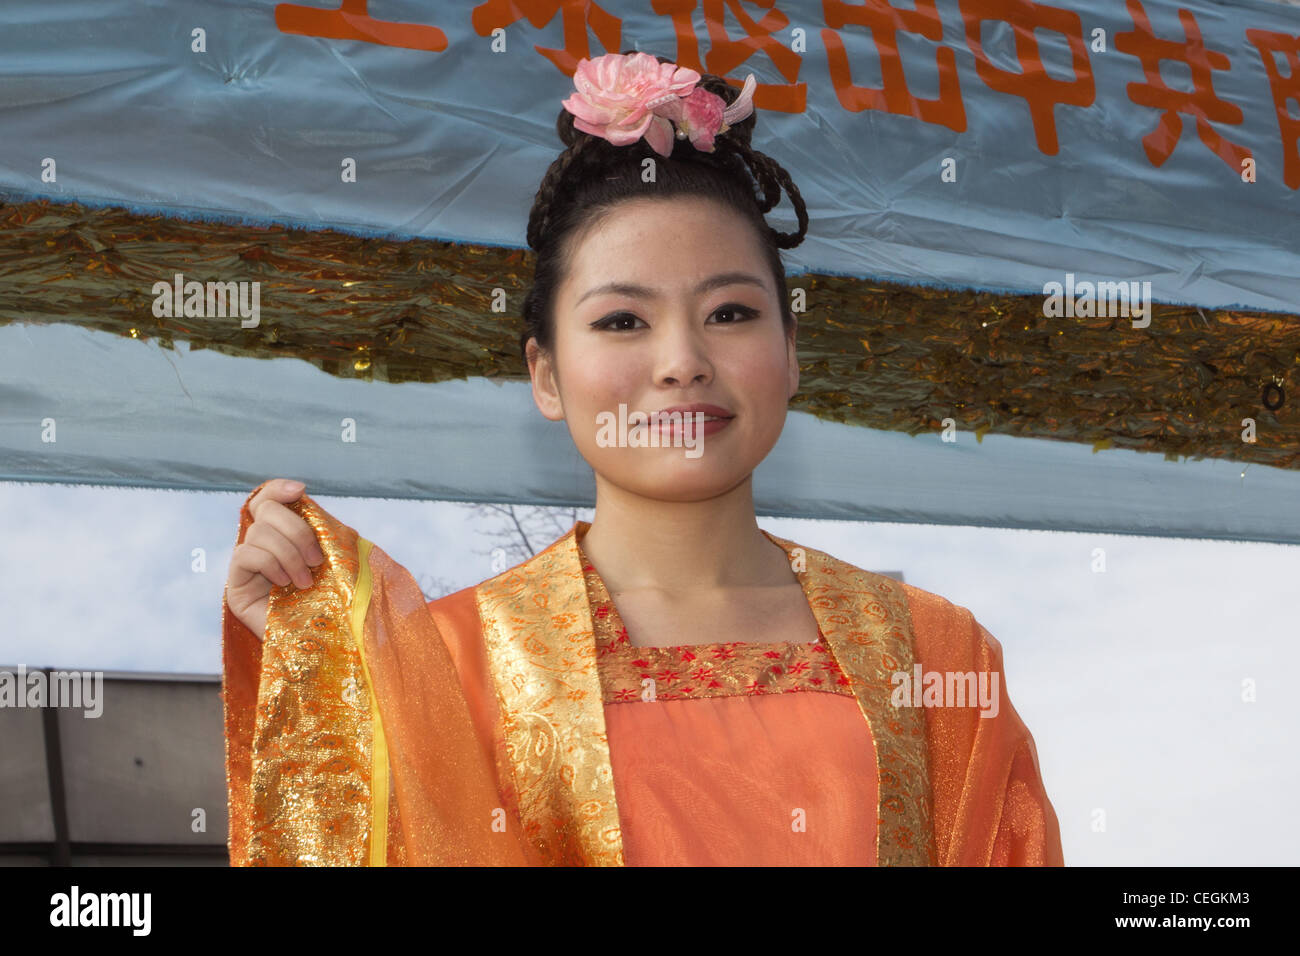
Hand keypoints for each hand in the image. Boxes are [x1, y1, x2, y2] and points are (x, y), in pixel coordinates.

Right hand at [224, 479, 325, 641]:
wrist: (329, 643)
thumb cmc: (340, 601)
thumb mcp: (337, 557)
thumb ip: (321, 526)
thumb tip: (303, 491)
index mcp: (285, 537)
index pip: (268, 499)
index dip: (279, 489)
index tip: (301, 491)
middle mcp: (262, 547)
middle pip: (265, 510)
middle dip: (296, 530)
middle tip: (317, 560)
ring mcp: (247, 567)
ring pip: (259, 532)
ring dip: (290, 554)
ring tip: (305, 581)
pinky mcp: (235, 587)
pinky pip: (246, 555)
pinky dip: (271, 564)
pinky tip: (285, 584)